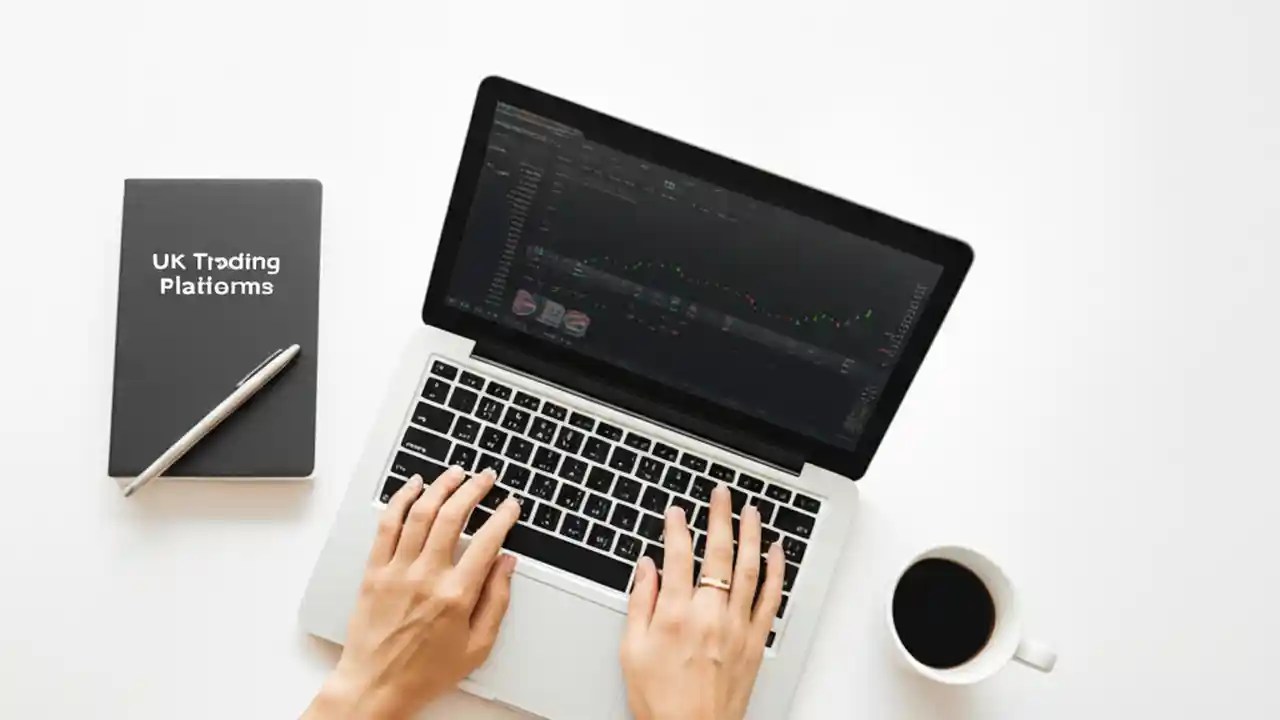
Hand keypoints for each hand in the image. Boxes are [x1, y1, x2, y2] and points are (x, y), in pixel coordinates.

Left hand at [303, 467, 520, 719]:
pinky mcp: (374, 572)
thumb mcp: (477, 647)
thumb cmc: (425, 673)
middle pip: (453, 516)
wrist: (375, 687)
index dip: (503, 517)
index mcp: (456, 596)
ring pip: (420, 512)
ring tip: (455, 473)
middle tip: (486, 478)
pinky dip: (401, 500)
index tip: (511, 505)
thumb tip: (507, 564)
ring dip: (441, 486)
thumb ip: (497, 601)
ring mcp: (397, 571)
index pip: (486, 541)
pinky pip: (387, 525)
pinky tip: (413, 486)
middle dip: (474, 489)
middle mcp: (426, 577)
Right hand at [621, 484, 784, 719]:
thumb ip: (640, 603)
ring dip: (751, 535)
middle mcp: (710, 615)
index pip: (678, 556)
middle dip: (719, 518)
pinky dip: (776, 572)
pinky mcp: (756, 642)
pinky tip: (776, 553)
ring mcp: (737, 627)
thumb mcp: (632, 651)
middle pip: (718, 554)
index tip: (677, 512)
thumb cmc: (661, 700)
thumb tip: (646, 569)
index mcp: (676, 614)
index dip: (678, 528)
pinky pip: (771, 599)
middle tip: (721, 494)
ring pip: (749, 569)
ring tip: (751, 511)